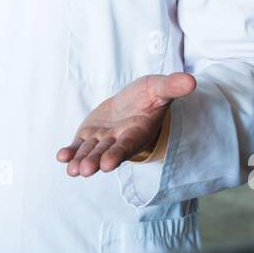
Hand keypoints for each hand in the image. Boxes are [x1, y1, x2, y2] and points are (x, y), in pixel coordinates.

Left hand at [57, 73, 195, 176]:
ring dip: (81, 161)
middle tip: (86, 171)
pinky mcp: (88, 137)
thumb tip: (191, 81)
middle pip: (105, 153)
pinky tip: (62, 156)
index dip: (117, 153)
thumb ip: (172, 86)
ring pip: (90, 152)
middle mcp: (118, 140)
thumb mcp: (160, 88)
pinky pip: (78, 146)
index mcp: (136, 132)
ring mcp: (102, 140)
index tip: (108, 163)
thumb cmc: (149, 96)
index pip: (126, 145)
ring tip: (73, 170)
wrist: (134, 101)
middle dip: (95, 161)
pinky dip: (71, 152)